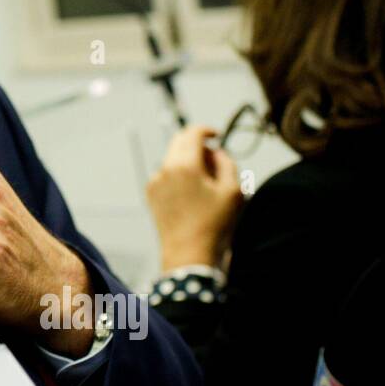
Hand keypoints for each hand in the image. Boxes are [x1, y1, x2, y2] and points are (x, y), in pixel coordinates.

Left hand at [145, 125, 243, 271]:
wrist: (189, 255)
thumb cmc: (214, 225)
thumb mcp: (233, 191)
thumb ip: (227, 163)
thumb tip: (215, 153)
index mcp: (184, 165)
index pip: (192, 133)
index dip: (206, 131)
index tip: (217, 135)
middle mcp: (164, 170)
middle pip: (179, 143)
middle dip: (198, 146)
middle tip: (215, 162)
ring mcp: (155, 183)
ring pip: (173, 160)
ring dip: (189, 162)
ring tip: (207, 185)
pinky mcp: (151, 195)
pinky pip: (166, 176)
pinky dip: (179, 176)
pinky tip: (193, 196)